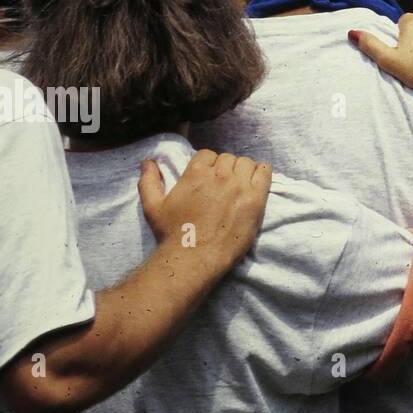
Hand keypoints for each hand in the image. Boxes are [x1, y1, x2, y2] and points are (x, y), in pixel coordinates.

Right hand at [138, 150, 272, 275]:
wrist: (195, 258)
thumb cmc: (172, 234)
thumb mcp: (153, 206)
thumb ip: (148, 181)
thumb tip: (147, 162)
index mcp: (196, 173)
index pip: (208, 155)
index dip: (209, 165)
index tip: (210, 177)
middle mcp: (219, 175)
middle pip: (228, 159)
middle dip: (226, 169)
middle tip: (225, 185)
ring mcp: (239, 187)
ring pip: (246, 164)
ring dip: (244, 171)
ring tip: (241, 185)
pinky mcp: (255, 200)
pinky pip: (264, 174)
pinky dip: (262, 173)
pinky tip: (259, 179)